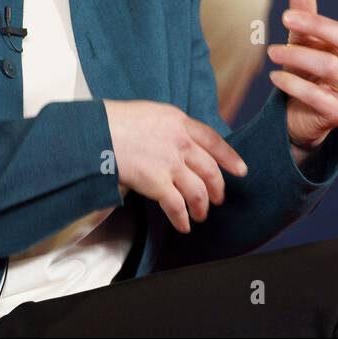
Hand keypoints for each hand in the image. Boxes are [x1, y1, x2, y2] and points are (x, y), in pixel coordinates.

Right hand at [103, 99, 247, 233]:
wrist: (97, 132)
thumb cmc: (116, 121)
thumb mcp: (152, 113)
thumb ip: (171, 127)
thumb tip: (178, 143)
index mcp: (180, 122)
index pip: (214, 141)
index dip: (230, 158)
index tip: (240, 170)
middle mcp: (181, 143)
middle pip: (211, 170)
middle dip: (217, 189)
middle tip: (218, 198)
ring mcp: (171, 164)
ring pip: (198, 192)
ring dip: (202, 208)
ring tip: (200, 215)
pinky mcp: (157, 183)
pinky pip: (177, 206)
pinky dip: (182, 219)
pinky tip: (183, 225)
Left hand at [267, 0, 337, 149]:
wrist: (298, 116)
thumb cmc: (306, 73)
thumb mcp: (303, 42)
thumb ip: (305, 15)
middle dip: (316, 25)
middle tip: (285, 17)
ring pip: (329, 66)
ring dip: (295, 56)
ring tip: (271, 52)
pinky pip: (315, 94)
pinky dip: (292, 83)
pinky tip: (274, 77)